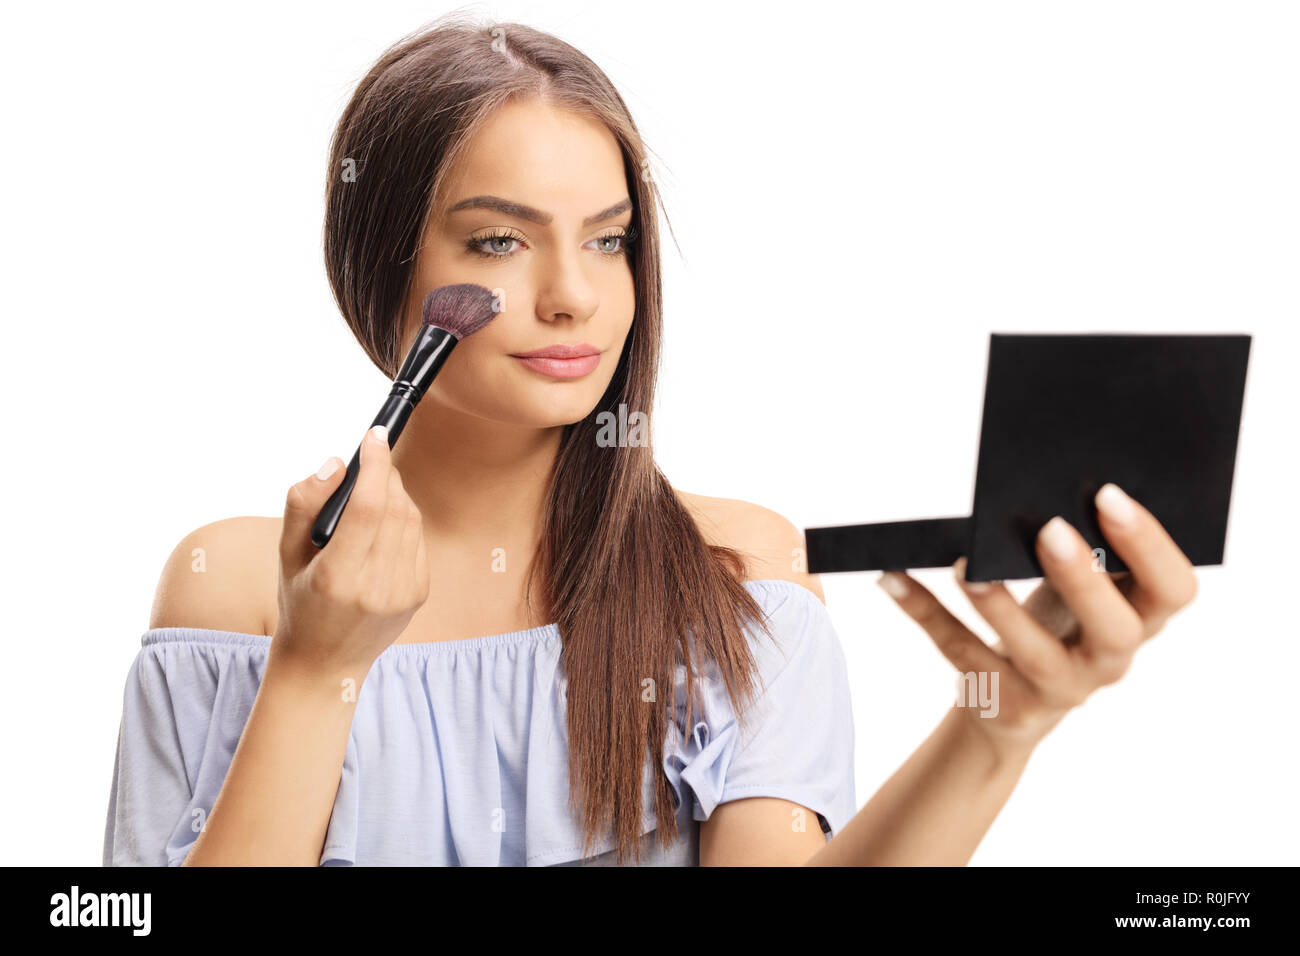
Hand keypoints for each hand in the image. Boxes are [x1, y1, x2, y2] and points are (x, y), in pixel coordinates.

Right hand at [272, 424, 430, 681]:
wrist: (325, 662)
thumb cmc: (298, 601)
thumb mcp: (284, 553)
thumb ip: (303, 503)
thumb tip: (337, 463)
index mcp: (336, 577)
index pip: (368, 507)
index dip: (375, 464)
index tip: (374, 435)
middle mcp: (376, 587)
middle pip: (394, 507)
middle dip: (385, 473)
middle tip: (371, 458)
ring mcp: (403, 593)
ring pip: (410, 519)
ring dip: (395, 494)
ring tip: (372, 492)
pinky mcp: (420, 594)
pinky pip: (417, 539)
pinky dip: (402, 520)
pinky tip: (382, 525)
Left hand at [877, 483, 1198, 755]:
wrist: (1015, 705)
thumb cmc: (1056, 621)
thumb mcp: (1080, 589)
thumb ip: (1081, 548)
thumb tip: (1042, 478)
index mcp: (1142, 618)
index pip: (1173, 589)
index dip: (1149, 546)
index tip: (1108, 494)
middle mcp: (1109, 659)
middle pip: (1114, 629)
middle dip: (1083, 579)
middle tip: (1049, 529)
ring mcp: (1059, 688)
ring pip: (1034, 653)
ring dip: (999, 606)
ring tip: (964, 566)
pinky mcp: (1005, 701)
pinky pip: (960, 652)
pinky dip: (923, 611)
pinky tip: (891, 577)